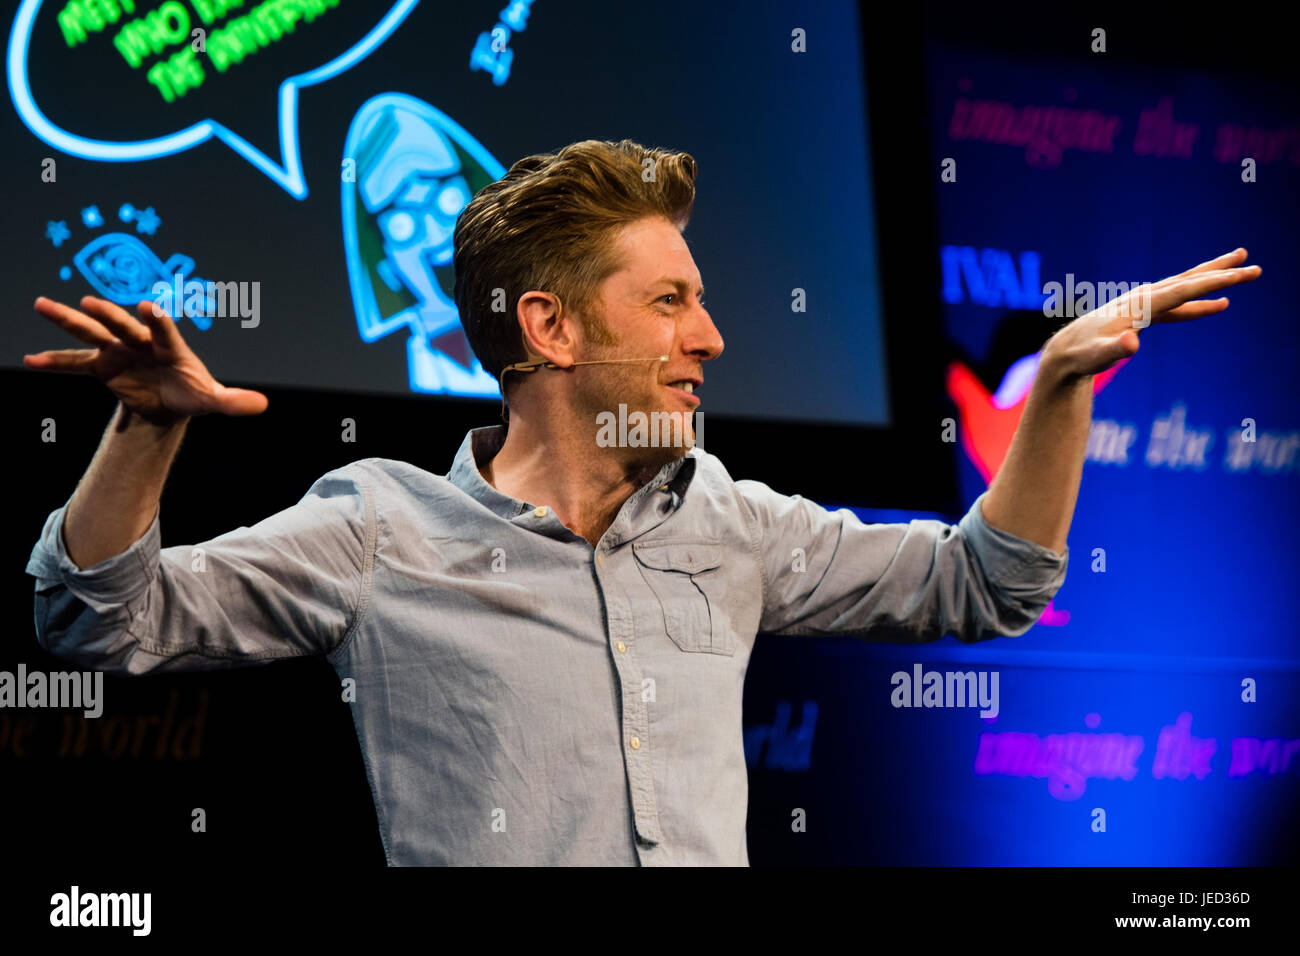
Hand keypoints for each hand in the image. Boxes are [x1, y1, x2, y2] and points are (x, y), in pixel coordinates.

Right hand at [23, 296, 268, 423]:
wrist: (172, 401)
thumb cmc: (193, 393)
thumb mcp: (212, 400)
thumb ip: (232, 401)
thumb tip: (262, 405)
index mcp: (170, 347)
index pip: (165, 331)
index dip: (158, 320)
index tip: (147, 307)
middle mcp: (142, 342)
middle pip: (123, 326)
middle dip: (109, 315)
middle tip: (89, 302)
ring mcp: (119, 351)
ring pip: (92, 333)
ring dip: (68, 320)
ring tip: (43, 304)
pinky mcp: (102, 366)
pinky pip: (75, 364)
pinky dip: (55, 361)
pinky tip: (30, 360)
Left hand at [1043, 248, 1261, 378]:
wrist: (1066, 351)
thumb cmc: (1082, 356)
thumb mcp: (1098, 356)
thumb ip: (1115, 350)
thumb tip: (1132, 343)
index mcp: (1141, 304)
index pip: (1184, 290)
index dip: (1214, 283)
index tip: (1242, 275)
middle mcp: (1144, 297)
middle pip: (1189, 281)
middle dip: (1222, 274)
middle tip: (1253, 265)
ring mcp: (1144, 304)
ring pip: (1186, 287)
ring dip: (1214, 280)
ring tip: (1242, 268)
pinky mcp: (1143, 315)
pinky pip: (1179, 306)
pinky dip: (1199, 304)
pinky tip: (1218, 306)